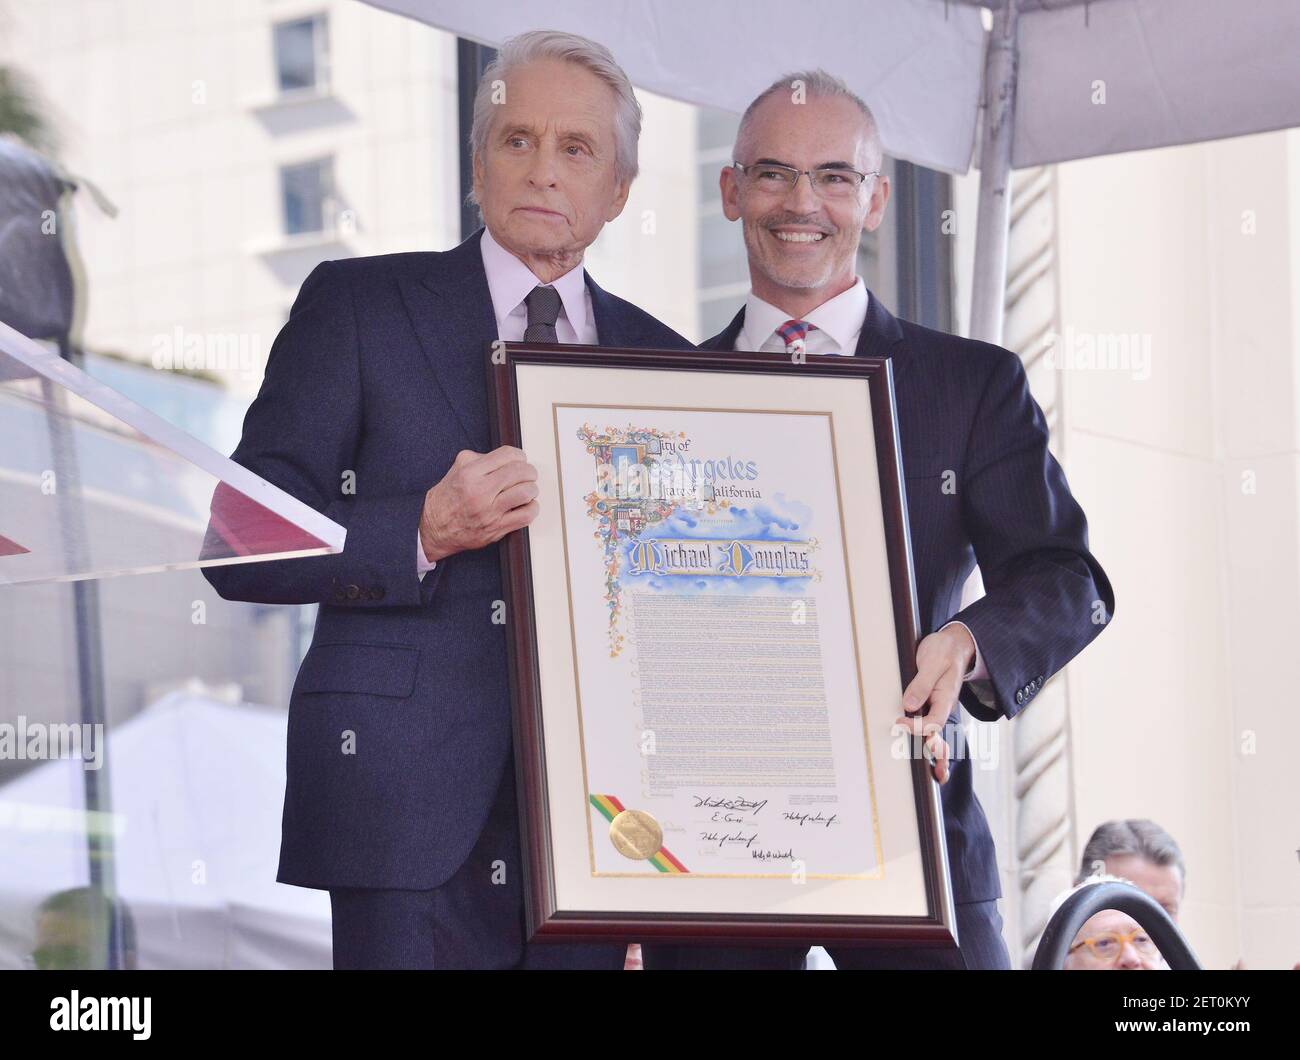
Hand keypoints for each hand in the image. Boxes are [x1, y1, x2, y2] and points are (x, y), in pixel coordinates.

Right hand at [419, 446, 538, 561]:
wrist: (434, 528)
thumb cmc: (448, 498)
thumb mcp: (458, 469)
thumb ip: (481, 458)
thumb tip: (508, 458)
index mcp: (470, 473)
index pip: (508, 455)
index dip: (519, 456)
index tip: (519, 461)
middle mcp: (480, 491)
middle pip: (521, 472)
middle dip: (529, 472)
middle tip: (527, 475)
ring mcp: (489, 512)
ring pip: (526, 492)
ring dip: (531, 489)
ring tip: (526, 490)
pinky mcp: (496, 529)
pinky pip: (526, 516)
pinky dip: (531, 508)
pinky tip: (524, 506)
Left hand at [893, 624, 976, 783]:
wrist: (955, 644)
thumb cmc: (944, 651)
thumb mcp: (933, 662)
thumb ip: (921, 683)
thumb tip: (909, 705)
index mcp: (945, 699)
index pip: (933, 721)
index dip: (916, 726)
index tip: (899, 722)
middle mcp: (942, 707)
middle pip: (939, 736)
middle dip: (938, 756)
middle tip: (938, 774)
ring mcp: (937, 708)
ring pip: (935, 735)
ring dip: (936, 754)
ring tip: (939, 775)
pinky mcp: (930, 705)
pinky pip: (928, 725)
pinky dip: (926, 740)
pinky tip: (926, 755)